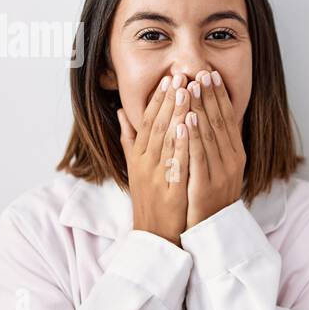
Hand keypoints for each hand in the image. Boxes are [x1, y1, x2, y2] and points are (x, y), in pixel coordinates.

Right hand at [118, 74, 189, 246]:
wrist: (155, 235)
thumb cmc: (149, 198)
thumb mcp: (135, 166)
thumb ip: (128, 139)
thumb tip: (120, 112)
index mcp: (138, 155)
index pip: (147, 121)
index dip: (158, 98)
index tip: (169, 78)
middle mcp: (144, 162)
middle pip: (156, 124)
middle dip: (169, 98)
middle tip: (180, 74)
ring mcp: (156, 176)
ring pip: (165, 139)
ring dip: (176, 113)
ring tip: (186, 91)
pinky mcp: (169, 190)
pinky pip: (175, 163)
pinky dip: (180, 143)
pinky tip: (188, 126)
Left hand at [184, 69, 245, 229]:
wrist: (214, 233)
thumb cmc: (210, 199)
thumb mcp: (215, 168)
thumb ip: (210, 144)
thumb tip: (200, 119)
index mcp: (235, 154)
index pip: (227, 119)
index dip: (219, 96)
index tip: (210, 75)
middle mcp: (232, 161)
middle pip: (220, 122)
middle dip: (209, 96)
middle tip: (200, 72)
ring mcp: (220, 174)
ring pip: (209, 136)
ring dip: (200, 109)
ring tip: (191, 87)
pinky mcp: (206, 186)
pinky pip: (198, 157)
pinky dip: (192, 138)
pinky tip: (185, 120)